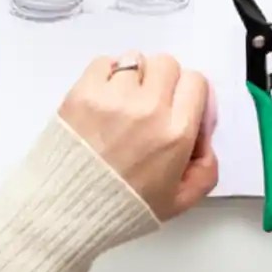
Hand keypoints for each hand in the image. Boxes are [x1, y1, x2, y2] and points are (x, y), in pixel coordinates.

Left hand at [59, 52, 218, 220]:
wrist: (66, 211)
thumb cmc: (120, 207)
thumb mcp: (179, 201)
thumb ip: (205, 170)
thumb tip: (204, 139)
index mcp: (176, 133)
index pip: (196, 82)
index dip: (190, 94)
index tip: (179, 107)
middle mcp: (148, 109)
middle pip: (167, 64)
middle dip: (163, 82)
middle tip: (150, 104)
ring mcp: (114, 98)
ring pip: (136, 60)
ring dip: (134, 78)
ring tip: (123, 103)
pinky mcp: (83, 93)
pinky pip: (104, 62)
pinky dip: (106, 75)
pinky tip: (104, 99)